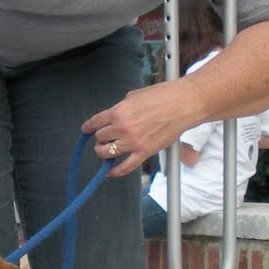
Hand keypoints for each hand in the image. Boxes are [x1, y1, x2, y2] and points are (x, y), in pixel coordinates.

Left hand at [82, 79, 196, 177]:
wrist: (182, 105)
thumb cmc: (162, 96)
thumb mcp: (134, 96)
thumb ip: (122, 107)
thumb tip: (116, 116)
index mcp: (118, 111)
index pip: (95, 122)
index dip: (88, 127)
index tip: (86, 130)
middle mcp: (122, 128)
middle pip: (100, 137)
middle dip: (100, 137)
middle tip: (104, 137)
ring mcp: (132, 142)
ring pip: (107, 152)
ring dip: (103, 152)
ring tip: (105, 151)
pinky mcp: (144, 152)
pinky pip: (125, 167)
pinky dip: (115, 172)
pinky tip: (109, 172)